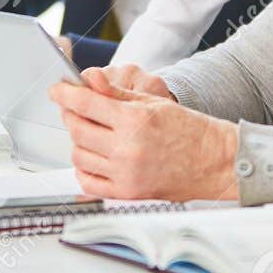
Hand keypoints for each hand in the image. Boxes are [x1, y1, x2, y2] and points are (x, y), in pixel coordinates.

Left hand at [49, 66, 236, 200]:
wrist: (216, 162)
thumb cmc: (190, 130)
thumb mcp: (153, 102)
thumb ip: (116, 93)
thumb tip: (89, 79)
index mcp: (134, 121)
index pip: (85, 104)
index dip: (65, 94)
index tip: (56, 90)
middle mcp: (127, 149)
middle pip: (77, 130)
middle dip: (71, 115)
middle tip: (76, 109)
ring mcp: (126, 174)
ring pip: (79, 156)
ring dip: (78, 142)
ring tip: (91, 133)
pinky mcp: (127, 193)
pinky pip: (88, 182)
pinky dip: (84, 169)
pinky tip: (93, 158)